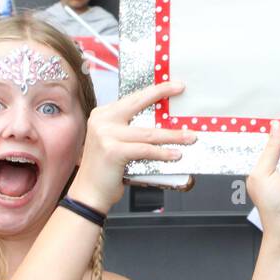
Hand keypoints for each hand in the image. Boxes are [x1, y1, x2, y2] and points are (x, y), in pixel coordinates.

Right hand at [71, 81, 198, 210]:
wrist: (89, 193)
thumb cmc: (106, 170)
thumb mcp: (115, 142)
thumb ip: (131, 130)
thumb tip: (162, 124)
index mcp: (102, 115)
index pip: (133, 98)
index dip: (154, 90)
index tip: (173, 85)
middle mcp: (102, 120)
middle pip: (138, 103)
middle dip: (162, 93)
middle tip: (181, 88)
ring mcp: (105, 135)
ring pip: (148, 132)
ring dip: (173, 135)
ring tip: (190, 137)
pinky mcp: (112, 151)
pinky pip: (145, 150)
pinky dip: (163, 152)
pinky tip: (175, 155)